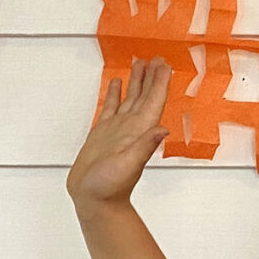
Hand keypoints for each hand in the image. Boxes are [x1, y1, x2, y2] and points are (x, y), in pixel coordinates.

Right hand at [66, 57, 171, 212]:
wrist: (94, 201)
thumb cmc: (110, 188)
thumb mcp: (129, 165)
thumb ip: (145, 147)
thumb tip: (162, 129)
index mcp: (139, 131)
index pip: (154, 101)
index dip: (160, 82)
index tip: (164, 64)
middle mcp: (131, 128)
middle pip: (145, 95)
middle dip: (151, 76)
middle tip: (157, 58)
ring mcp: (117, 130)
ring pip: (129, 98)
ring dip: (136, 81)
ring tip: (140, 63)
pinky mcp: (102, 134)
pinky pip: (110, 107)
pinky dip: (115, 93)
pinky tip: (117, 83)